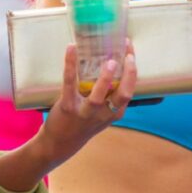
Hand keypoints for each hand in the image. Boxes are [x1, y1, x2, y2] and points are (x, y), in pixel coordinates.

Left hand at [32, 43, 136, 167]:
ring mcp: (85, 112)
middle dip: (129, 74)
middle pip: (123, 94)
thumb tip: (110, 63)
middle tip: (128, 54)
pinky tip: (71, 48)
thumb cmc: (82, 125)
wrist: (59, 144)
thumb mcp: (102, 115)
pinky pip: (70, 83)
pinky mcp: (67, 107)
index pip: (130, 90)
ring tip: (110, 61)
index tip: (130, 52)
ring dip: (106, 78)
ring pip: (98, 96)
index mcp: (115, 113)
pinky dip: (70, 64)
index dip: (132, 71)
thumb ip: (108, 96)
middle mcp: (104, 114)